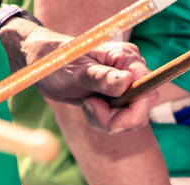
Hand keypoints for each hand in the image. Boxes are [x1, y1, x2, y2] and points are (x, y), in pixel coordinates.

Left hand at [22, 28, 154, 132]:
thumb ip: (102, 78)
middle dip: (117, 119)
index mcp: (126, 57)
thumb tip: (127, 82)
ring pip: (131, 118)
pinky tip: (88, 106)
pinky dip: (103, 120)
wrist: (41, 65)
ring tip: (86, 104)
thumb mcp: (77, 71)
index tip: (112, 122)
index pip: (148, 91)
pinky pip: (120, 120)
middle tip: (89, 107)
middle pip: (142, 109)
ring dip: (107, 120)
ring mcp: (125, 86)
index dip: (135, 112)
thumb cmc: (56, 61)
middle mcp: (130, 71)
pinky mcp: (117, 98)